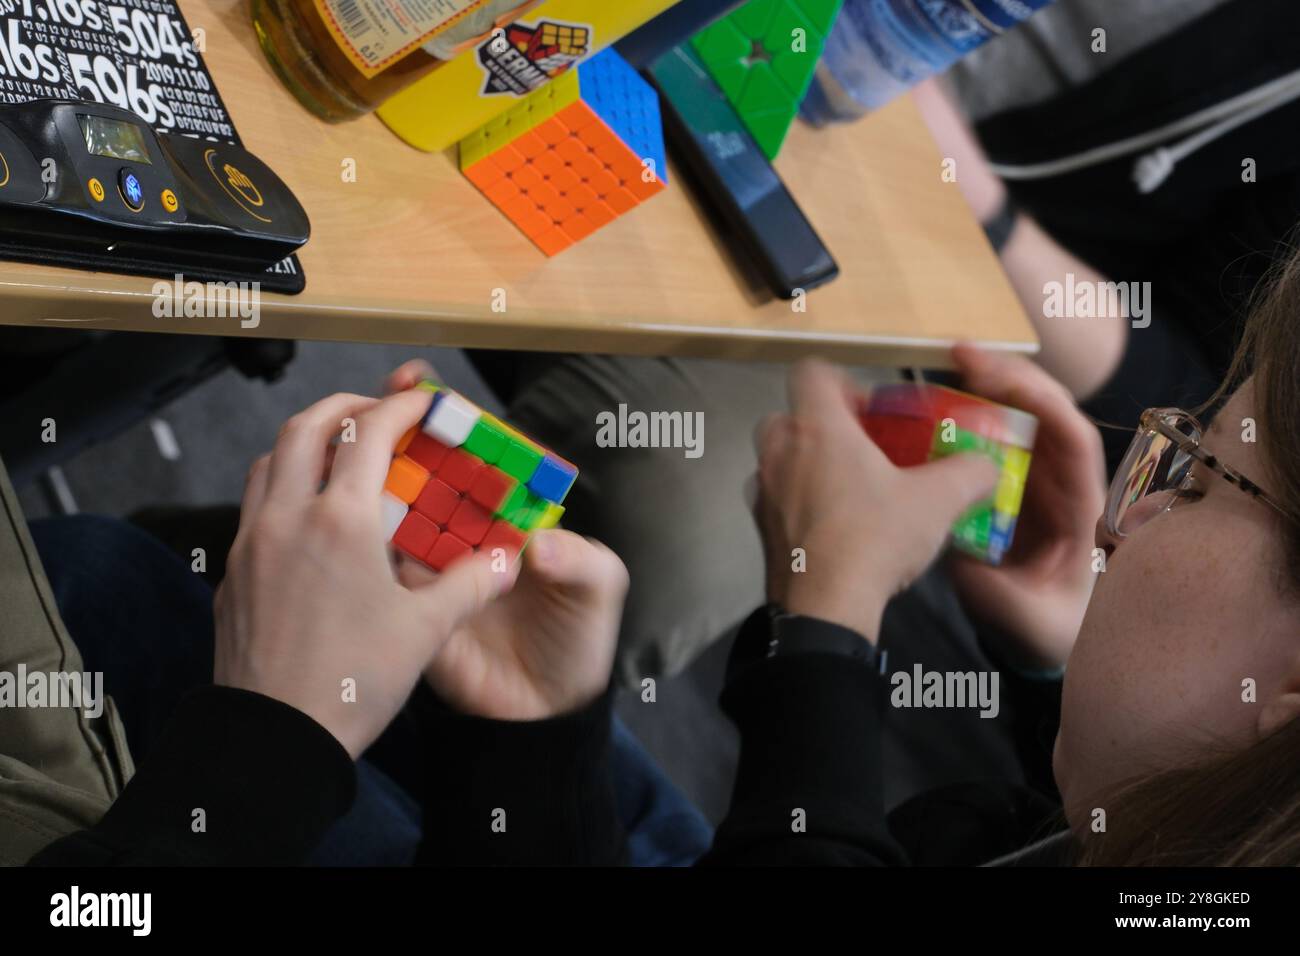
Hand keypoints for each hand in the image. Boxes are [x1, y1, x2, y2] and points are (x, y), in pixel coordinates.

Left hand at [214, 388, 512, 757]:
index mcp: (341, 520)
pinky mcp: (232, 572)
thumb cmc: (353, 682)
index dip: (401, 406)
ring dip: (305, 441)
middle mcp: (288, 517)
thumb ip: (471, 583)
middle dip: (345, 406)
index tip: (423, 401)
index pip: (369, 432)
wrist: (273, 738)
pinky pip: (254, 505)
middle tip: (376, 412)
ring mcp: (251, 543)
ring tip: (339, 454)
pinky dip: (282, 486)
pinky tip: (309, 519)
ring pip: (269, 461)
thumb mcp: (426, 631)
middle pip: (306, 426)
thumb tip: (507, 558)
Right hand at [383, 356, 628, 719]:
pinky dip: (362, 547)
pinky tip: (346, 525)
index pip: (475, 450)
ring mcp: (430, 562)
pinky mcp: (407, 603)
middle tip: (377, 401)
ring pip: (392, 509)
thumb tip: (538, 549)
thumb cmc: (580, 637)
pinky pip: (377, 570)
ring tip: (354, 452)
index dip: (447, 414)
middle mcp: (462, 526)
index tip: (421, 385)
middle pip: (423, 467)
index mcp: (507, 510)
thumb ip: (581, 563)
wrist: (546, 711)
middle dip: (395, 428)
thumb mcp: (599, 590)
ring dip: (373, 477)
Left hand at [754, 359, 998, 641]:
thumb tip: (988, 464)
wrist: (824, 608)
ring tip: (852, 489)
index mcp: (817, 427)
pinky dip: (801, 502)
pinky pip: (779, 498)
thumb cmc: (875, 538)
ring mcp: (764, 490)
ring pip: (781, 459)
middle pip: (793, 416)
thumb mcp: (939, 500)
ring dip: (810, 464)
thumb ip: (969, 471)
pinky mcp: (760, 528)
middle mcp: (780, 451)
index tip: (869, 408)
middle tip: (864, 448)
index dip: (841, 380)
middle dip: (825, 426)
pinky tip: (835, 527)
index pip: (812, 372)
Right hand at [946, 343, 1106, 670]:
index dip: (1043, 404)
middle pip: (1048, 411)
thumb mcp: (1029, 621)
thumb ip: (1000, 594)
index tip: (1002, 382)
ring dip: (991, 382)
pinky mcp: (1007, 484)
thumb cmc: (1051, 631)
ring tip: (954, 359)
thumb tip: (959, 553)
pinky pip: (992, 437)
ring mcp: (1035, 479)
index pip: (1074, 440)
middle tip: (964, 353)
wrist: (1046, 638)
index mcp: (1082, 508)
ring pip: (1021, 416)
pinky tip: (940, 396)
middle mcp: (1062, 482)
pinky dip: (970, 411)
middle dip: (1011, 375)